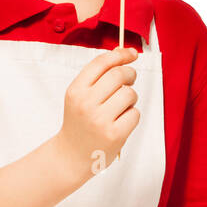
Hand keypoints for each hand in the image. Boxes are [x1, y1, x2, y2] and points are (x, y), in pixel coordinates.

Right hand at [54, 46, 140, 175]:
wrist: (72, 154)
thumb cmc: (79, 121)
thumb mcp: (79, 96)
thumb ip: (98, 75)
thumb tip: (123, 52)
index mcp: (75, 90)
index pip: (101, 63)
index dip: (120, 55)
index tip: (131, 54)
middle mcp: (85, 103)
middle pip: (119, 75)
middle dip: (129, 75)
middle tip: (127, 82)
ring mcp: (100, 119)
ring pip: (130, 94)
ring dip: (130, 98)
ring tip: (119, 107)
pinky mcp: (114, 134)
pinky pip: (135, 113)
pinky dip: (131, 116)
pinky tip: (120, 122)